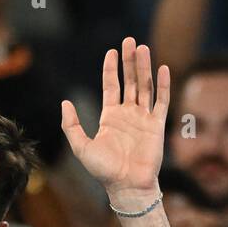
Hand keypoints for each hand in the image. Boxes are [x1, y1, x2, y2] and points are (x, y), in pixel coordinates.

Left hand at [61, 39, 168, 201]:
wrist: (126, 186)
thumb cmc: (103, 170)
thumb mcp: (81, 146)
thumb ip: (72, 125)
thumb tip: (65, 103)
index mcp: (110, 117)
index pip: (112, 86)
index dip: (112, 68)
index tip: (112, 51)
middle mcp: (127, 114)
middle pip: (130, 81)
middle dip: (130, 61)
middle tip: (130, 41)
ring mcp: (143, 118)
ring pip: (145, 86)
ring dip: (144, 67)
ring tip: (143, 48)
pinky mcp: (157, 126)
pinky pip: (161, 101)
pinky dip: (162, 85)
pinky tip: (162, 69)